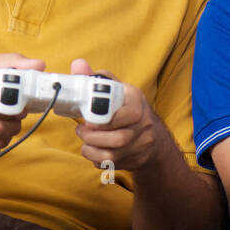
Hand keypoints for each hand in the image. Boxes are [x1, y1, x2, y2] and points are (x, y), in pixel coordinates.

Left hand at [68, 59, 163, 173]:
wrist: (152, 137)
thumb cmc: (127, 108)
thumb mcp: (116, 89)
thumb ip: (96, 78)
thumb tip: (77, 64)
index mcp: (137, 102)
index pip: (128, 113)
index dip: (105, 120)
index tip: (88, 119)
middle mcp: (143, 124)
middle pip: (119, 138)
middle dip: (92, 137)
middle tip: (81, 130)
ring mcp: (140, 145)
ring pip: (113, 154)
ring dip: (91, 149)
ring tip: (84, 140)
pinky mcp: (134, 160)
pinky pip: (111, 165)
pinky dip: (96, 159)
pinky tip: (93, 150)